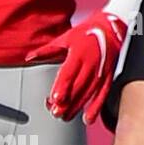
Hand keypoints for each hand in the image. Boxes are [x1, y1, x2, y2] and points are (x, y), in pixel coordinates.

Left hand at [27, 8, 129, 123]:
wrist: (115, 25)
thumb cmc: (87, 32)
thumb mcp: (66, 38)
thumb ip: (47, 50)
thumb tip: (28, 58)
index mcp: (79, 52)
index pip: (69, 72)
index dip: (62, 86)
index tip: (55, 98)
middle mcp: (92, 62)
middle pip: (78, 85)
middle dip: (68, 101)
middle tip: (56, 113)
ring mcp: (102, 70)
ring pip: (89, 92)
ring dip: (78, 106)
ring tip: (66, 117)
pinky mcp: (109, 75)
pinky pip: (103, 93)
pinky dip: (96, 107)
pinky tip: (88, 119)